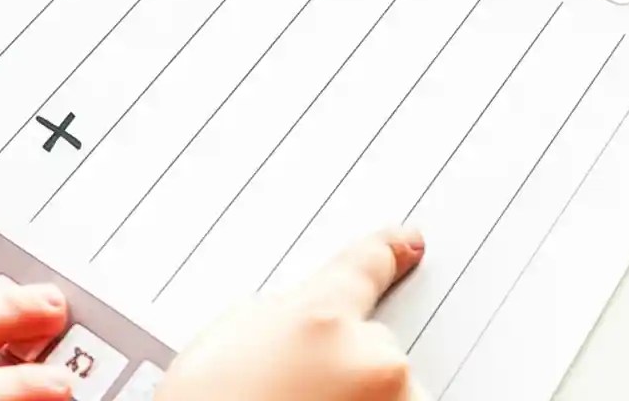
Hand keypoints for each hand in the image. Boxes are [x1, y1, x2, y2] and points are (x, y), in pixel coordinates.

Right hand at [157, 227, 425, 400]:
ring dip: (356, 397)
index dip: (386, 251)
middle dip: (342, 361)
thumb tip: (298, 317)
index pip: (365, 266)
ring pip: (385, 387)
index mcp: (320, 318)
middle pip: (370, 341)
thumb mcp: (221, 346)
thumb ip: (276, 318)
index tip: (407, 243)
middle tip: (291, 390)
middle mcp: (372, 359)